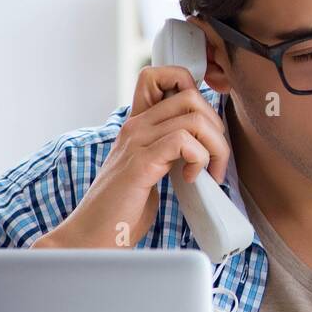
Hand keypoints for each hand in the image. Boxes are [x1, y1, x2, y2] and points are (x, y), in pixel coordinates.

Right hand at [34, 66, 230, 249]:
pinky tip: (190, 179)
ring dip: (215, 148)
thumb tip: (207, 142)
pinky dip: (199, 159)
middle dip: (217, 128)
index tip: (207, 126)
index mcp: (138, 124)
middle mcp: (135, 126)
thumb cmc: (124, 209)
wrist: (94, 236)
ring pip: (195, 117)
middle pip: (192, 95)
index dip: (194, 89)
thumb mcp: (152, 169)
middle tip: (216, 160)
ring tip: (209, 173)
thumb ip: (171, 149)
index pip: (161, 75)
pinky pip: (183, 141)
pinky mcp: (140, 162)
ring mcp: (136, 142)